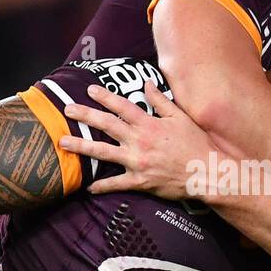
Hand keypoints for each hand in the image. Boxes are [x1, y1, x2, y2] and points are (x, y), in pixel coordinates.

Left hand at [59, 83, 213, 199]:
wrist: (206, 172)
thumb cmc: (196, 144)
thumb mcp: (180, 117)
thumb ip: (160, 100)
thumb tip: (147, 83)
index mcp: (149, 124)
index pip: (122, 106)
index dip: (105, 97)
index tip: (90, 90)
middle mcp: (139, 141)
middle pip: (106, 125)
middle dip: (85, 115)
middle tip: (67, 109)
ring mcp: (137, 162)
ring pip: (103, 152)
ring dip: (82, 146)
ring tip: (63, 142)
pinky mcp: (140, 181)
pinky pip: (116, 183)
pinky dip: (102, 186)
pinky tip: (88, 187)